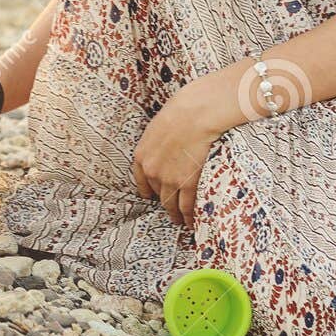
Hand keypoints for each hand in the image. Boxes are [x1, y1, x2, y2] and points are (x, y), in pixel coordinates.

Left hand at [132, 84, 223, 230]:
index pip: (141, 181)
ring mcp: (168, 180)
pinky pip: (186, 206)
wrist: (194, 116)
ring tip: (181, 222)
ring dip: (176, 215)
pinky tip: (191, 221)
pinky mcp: (186, 184)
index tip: (151, 197)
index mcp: (141, 156)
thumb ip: (158, 142)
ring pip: (170, 204)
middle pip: (157, 195)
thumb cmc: (180, 114)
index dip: (148, 191)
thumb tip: (165, 146)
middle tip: (170, 212)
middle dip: (164, 205)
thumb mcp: (158, 127)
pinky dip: (189, 216)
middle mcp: (152, 171)